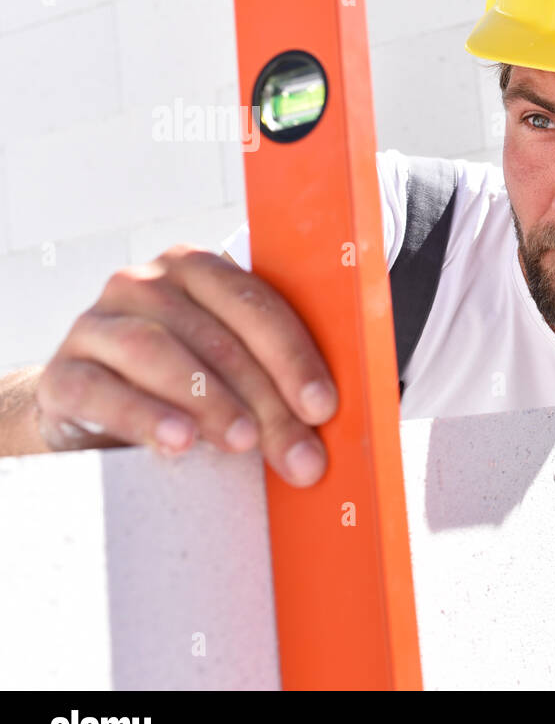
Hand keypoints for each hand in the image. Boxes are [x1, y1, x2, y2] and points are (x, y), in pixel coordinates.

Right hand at [34, 244, 337, 486]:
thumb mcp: (233, 373)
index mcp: (197, 272)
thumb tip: (324, 433)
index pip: (254, 303)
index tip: (323, 407)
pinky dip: (145, 416)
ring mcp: (96, 325)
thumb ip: (276, 381)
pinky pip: (101, 389)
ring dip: (208, 400)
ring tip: (242, 441)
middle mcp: (143, 284)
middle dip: (265, 399)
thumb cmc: (186, 388)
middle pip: (215, 336)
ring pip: (157, 350)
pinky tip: (179, 441)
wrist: (93, 413)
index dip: (293, 356)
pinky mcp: (62, 373)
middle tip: (296, 451)